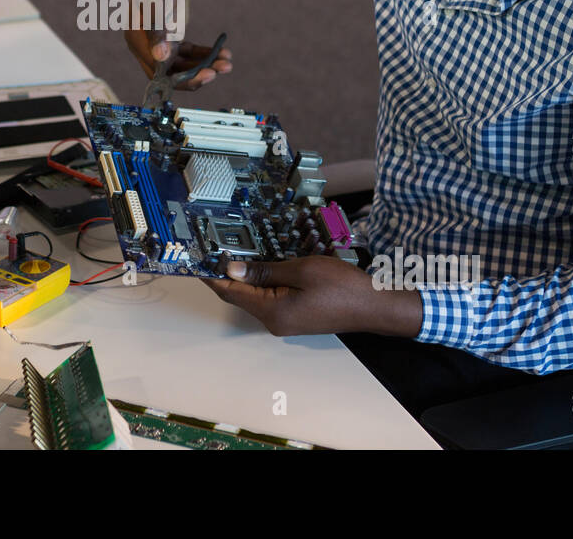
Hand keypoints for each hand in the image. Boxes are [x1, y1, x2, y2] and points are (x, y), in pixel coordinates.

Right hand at [123, 0, 231, 91]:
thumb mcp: (158, 0)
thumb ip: (157, 28)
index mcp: (136, 39)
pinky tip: (223, 52)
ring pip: (182, 67)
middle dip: (196, 76)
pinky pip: (189, 56)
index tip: (206, 73)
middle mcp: (145, 46)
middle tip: (219, 71)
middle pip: (170, 74)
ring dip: (204, 67)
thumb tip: (160, 57)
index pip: (156, 70)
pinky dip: (205, 56)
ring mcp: (159, 45)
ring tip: (227, 63)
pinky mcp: (172, 41)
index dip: (181, 77)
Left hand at [203, 256, 422, 337]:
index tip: (198, 261)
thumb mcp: (301, 270)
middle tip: (215, 251)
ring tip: (236, 254)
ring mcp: (286, 320)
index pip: (231, 293)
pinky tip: (263, 265)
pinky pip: (271, 298)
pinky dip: (263, 282)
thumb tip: (233, 270)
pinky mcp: (296, 316)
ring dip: (246, 277)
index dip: (212, 276)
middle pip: (241, 296)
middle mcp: (275, 321)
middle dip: (227, 275)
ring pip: (256, 296)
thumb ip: (265, 271)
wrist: (374, 305)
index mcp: (273, 312)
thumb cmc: (343, 288)